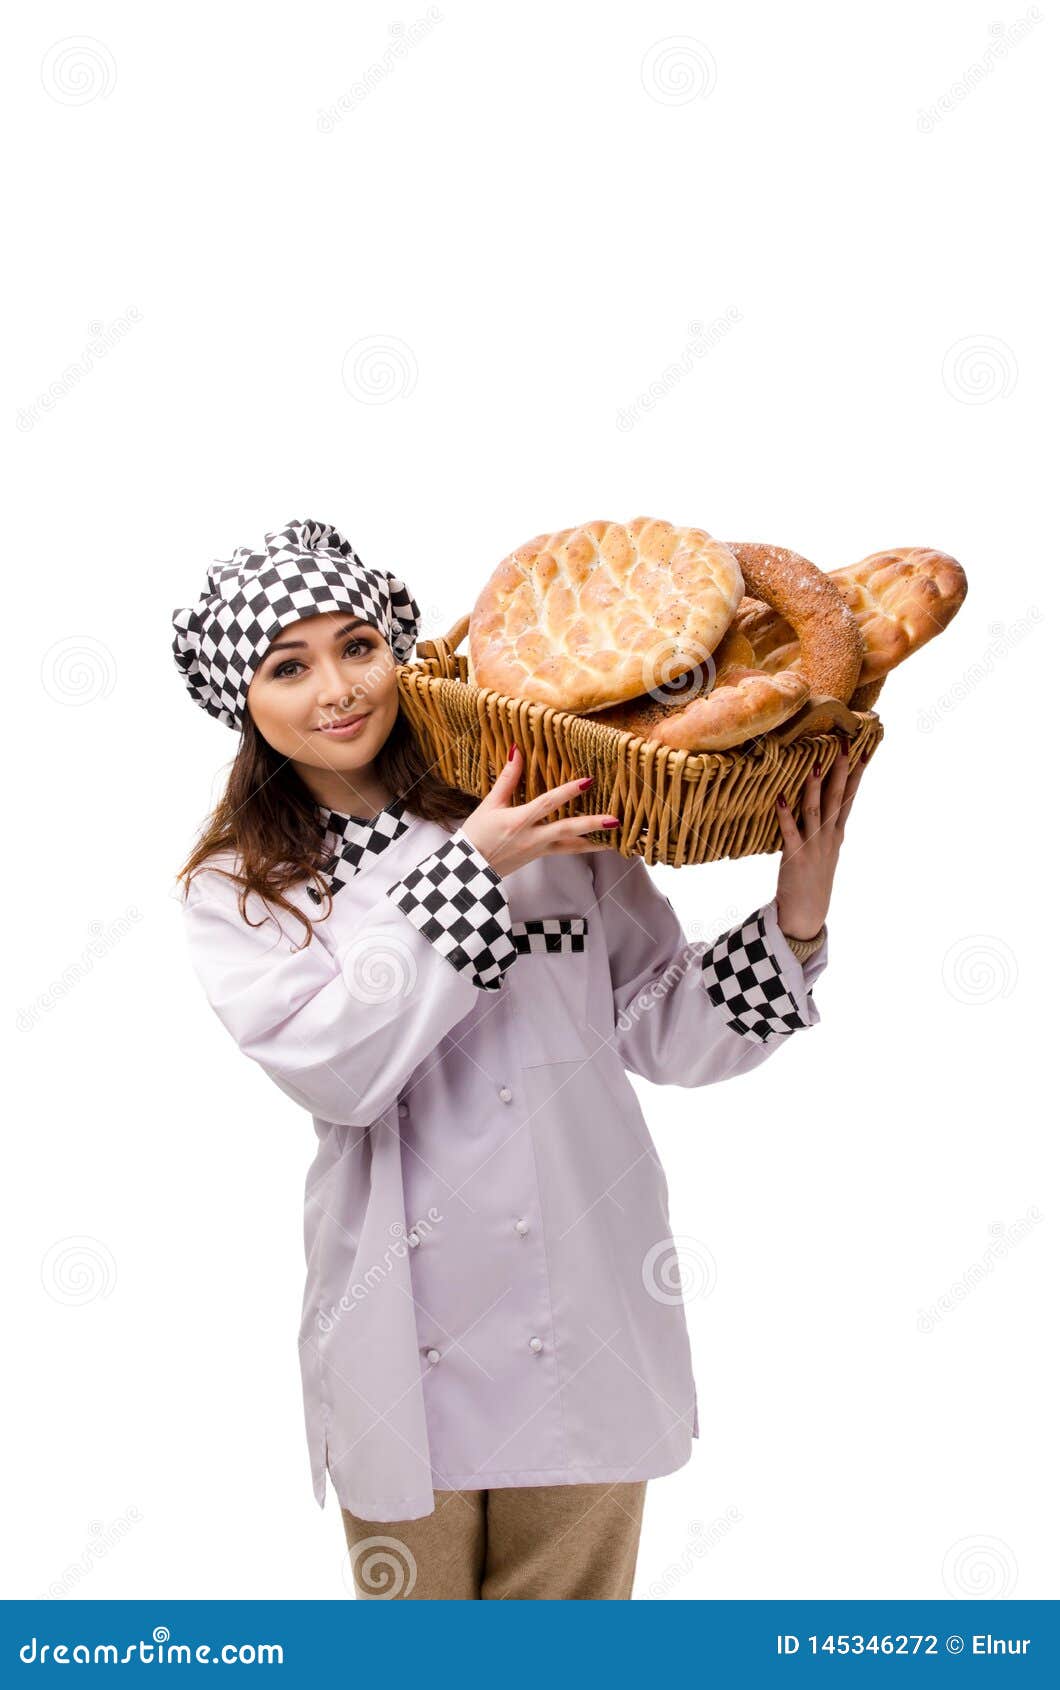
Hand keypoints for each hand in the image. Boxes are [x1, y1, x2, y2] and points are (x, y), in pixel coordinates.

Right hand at [460, 744, 618, 877]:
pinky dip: (584, 847)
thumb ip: (507, 779)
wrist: (471, 869)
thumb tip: (517, 751)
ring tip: (616, 838)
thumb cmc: (476, 835)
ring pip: (572, 847)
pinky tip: (599, 844)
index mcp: (517, 821)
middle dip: (591, 824)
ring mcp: (538, 850)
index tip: (587, 781)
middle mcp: (531, 838)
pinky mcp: (540, 856)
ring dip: (595, 842)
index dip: (567, 792)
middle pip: (566, 830)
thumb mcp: (489, 804)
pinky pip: (567, 852)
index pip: (547, 803)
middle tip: (614, 820)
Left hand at [774, 737, 869, 937]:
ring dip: (815, 788)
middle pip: (837, 797)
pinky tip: (781, 799)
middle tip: (844, 745)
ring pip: (815, 810)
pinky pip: (790, 832)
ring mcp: (814, 845)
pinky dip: (785, 815)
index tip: (862, 750)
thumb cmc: (813, 878)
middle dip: (841, 770)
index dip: (856, 774)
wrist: (807, 912)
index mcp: (837, 832)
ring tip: (815, 765)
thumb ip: (825, 827)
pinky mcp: (796, 856)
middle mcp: (829, 836)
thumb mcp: (825, 849)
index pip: (849, 797)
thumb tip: (825, 803)